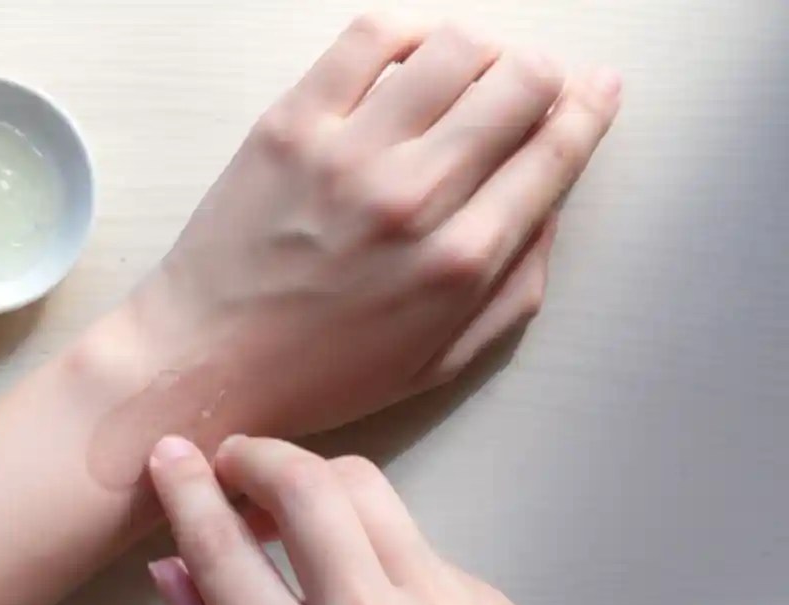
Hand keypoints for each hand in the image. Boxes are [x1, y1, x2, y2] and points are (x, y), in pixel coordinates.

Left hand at [118, 17, 620, 435]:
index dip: (591, 108)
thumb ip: (516, 284)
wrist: (204, 359)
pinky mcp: (289, 124)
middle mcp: (413, 198)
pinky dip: (408, 30)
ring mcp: (347, 154)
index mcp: (460, 263)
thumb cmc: (321, 370)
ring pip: (455, 47)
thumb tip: (551, 203)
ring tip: (468, 74)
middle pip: (519, 84)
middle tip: (527, 89)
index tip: (599, 88)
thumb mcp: (441, 359)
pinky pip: (369, 37)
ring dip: (481, 50)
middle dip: (542, 77)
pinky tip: (412, 52)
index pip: (555, 152)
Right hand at [147, 435, 568, 604]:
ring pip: (366, 486)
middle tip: (232, 463)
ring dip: (315, 478)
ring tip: (288, 504)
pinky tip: (362, 579)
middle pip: (304, 484)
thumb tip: (171, 568)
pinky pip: (414, 539)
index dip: (186, 490)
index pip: (222, 548)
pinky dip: (372, 541)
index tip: (170, 457)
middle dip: (256, 455)